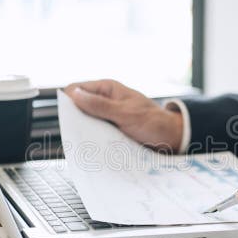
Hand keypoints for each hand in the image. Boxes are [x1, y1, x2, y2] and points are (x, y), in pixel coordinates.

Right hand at [63, 79, 183, 151]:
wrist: (171, 138)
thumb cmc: (153, 121)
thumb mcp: (125, 114)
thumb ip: (100, 105)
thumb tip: (74, 95)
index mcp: (107, 89)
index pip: (75, 89)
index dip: (67, 101)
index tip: (65, 117)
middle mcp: (104, 101)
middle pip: (78, 107)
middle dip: (74, 119)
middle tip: (74, 134)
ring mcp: (107, 116)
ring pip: (85, 122)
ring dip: (83, 132)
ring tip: (83, 144)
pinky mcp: (110, 129)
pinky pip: (94, 133)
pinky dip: (92, 139)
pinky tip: (92, 148)